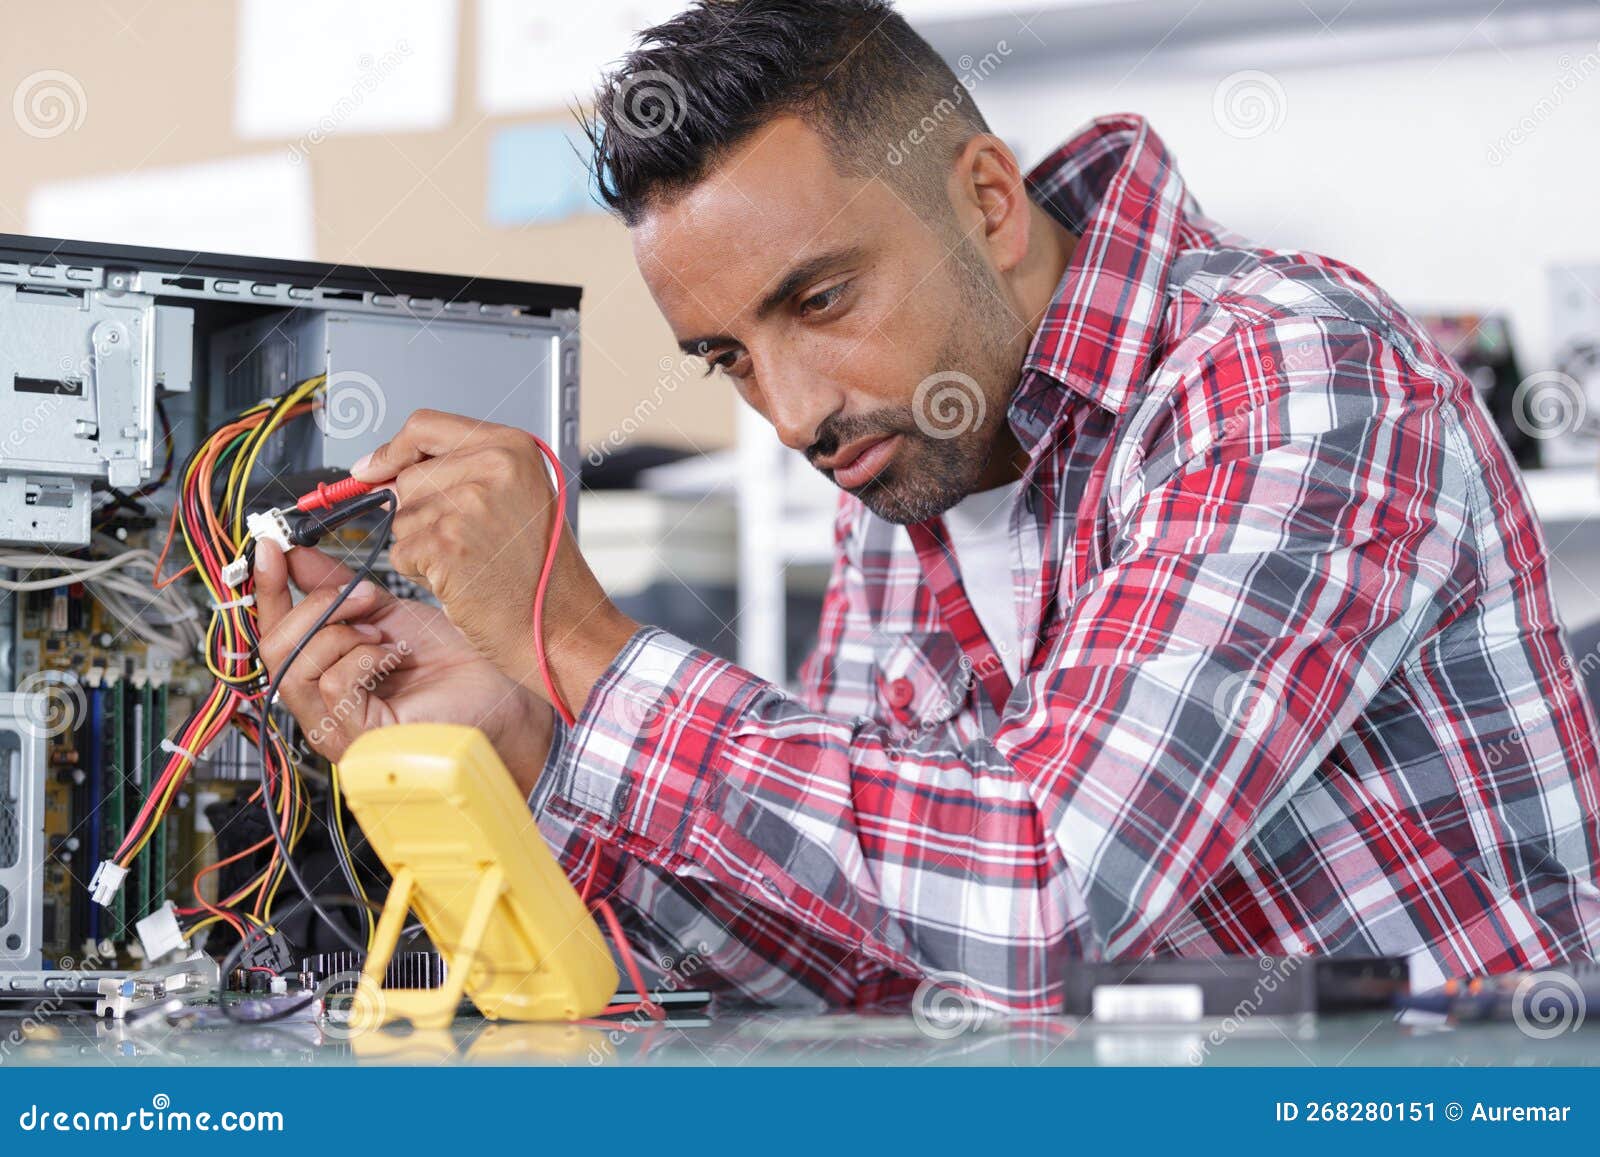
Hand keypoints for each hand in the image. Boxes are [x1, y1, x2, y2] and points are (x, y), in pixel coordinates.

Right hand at [254, 540, 553, 793]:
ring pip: (295, 667)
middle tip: (361, 596)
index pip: (273, 631)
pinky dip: (361, 658)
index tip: (270, 546)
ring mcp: (336, 727)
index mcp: (322, 674)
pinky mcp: (358, 738)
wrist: (499, 690)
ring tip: (383, 632)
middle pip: (274, 649)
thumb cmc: (452, 662)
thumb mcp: (386, 613)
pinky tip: (391, 656)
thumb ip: (336, 590)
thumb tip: (293, 554)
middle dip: (315, 608)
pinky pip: (332, 685)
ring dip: (341, 633)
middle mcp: (321, 705)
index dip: (266, 587)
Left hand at [349, 410, 637, 714]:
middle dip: (418, 512)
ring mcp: (469, 505)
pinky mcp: (447, 544)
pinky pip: (402, 551)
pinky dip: (422, 572)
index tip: (374, 467)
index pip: (424, 426)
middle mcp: (493, 467)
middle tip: (465, 541)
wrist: (561, 623)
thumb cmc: (542, 570)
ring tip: (471, 561)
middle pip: (408, 476)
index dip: (393, 450)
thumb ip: (462, 469)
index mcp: (512, 447)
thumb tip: (384, 467)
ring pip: (401, 517)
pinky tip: (462, 579)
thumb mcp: (519, 496)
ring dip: (422, 546)